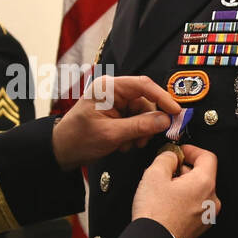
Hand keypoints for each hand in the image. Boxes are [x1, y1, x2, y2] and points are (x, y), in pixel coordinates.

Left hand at [52, 75, 181, 170]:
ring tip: (129, 145)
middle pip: (145, 101)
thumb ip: (140, 126)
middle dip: (149, 122)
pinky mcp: (117, 115)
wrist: (61, 152)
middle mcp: (113, 92)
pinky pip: (136, 122)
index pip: (142, 85)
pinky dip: (135, 135)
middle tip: (148, 138)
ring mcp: (115, 103)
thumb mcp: (111, 134)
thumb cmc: (77, 139)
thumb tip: (165, 120)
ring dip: (141, 132)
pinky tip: (124, 144)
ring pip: (143, 114)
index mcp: (108, 88)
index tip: (175, 111)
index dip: (162, 97)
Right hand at [131, 144, 219, 237]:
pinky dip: (184, 200)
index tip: (180, 151)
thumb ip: (166, 158)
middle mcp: (211, 200)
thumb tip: (170, 156)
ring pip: (198, 191)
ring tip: (163, 189)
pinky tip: (166, 204)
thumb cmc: (155, 214)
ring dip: (183, 185)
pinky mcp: (199, 227)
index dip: (192, 150)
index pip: (207, 157)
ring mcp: (206, 215)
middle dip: (184, 169)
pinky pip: (194, 206)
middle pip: (203, 175)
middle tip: (166, 170)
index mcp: (204, 184)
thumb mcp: (154, 175)